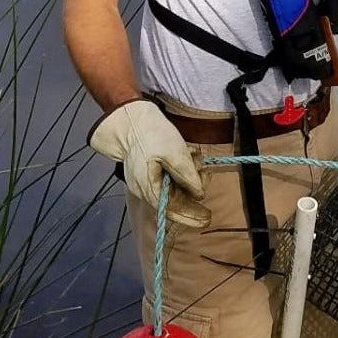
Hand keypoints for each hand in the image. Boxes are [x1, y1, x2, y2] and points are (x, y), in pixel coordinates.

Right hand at [89, 99, 204, 209]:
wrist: (130, 119)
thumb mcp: (174, 152)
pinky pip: (170, 176)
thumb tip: (199, 195)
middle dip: (193, 187)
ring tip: (195, 157)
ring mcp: (148, 180)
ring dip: (190, 174)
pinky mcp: (151, 170)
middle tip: (205, 172)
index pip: (172, 210)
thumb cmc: (151, 134)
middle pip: (176, 199)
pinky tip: (188, 154)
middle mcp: (147, 189)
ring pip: (175, 186)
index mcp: (149, 189)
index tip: (207, 218)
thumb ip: (186, 175)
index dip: (190, 215)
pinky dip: (182, 167)